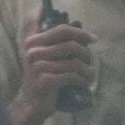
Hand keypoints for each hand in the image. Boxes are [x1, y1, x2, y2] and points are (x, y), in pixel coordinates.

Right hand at [15, 8, 95, 124]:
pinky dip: (81, 80)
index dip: (80, 32)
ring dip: (87, 70)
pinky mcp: (45, 82)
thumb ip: (57, 39)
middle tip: (91, 62)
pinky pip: (71, 76)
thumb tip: (78, 21)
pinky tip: (84, 83)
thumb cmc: (43, 77)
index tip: (94, 39)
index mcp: (33, 41)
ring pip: (73, 63)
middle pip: (70, 46)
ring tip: (90, 75)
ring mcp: (38, 67)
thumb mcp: (45, 55)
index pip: (62, 30)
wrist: (30, 103)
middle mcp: (33, 52)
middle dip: (85, 53)